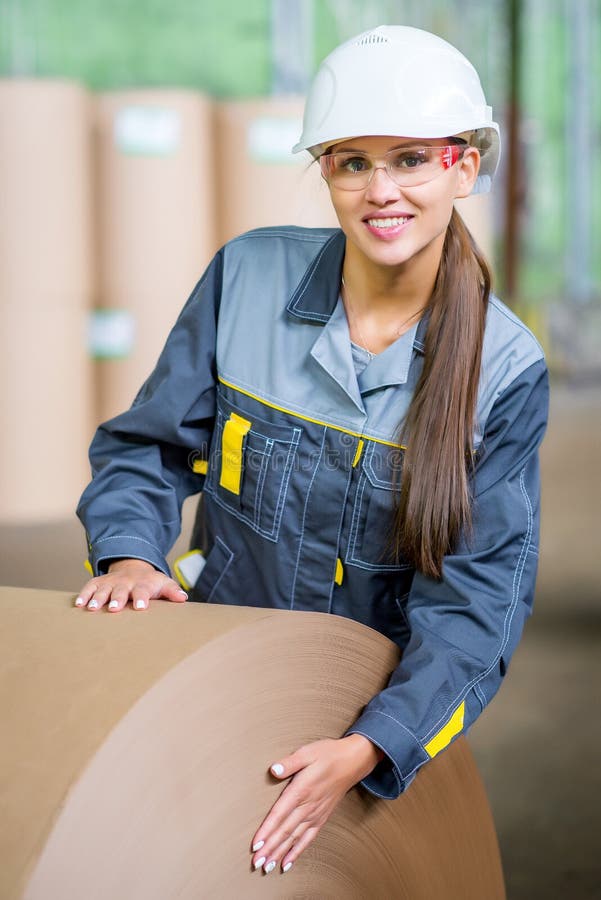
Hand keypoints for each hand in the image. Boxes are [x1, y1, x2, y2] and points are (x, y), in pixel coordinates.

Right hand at [74, 559, 187, 612]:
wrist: (134, 567)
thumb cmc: (150, 582)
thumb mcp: (164, 583)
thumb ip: (172, 590)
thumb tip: (183, 598)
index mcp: (142, 584)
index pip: (143, 591)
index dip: (141, 598)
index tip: (140, 607)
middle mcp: (126, 582)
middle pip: (121, 590)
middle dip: (117, 599)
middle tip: (114, 609)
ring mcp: (111, 582)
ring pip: (103, 589)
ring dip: (98, 598)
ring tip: (92, 609)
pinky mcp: (99, 582)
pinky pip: (90, 586)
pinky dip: (84, 594)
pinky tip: (78, 604)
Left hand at [250, 734, 382, 874]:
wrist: (352, 762)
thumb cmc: (328, 754)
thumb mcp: (307, 752)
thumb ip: (290, 763)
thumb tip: (274, 770)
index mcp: (301, 790)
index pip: (280, 814)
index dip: (267, 830)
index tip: (256, 845)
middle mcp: (308, 806)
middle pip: (285, 831)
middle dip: (270, 848)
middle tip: (256, 863)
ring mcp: (315, 814)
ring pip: (295, 838)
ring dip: (280, 853)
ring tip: (267, 867)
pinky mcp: (321, 817)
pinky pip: (308, 838)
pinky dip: (297, 851)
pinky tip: (287, 863)